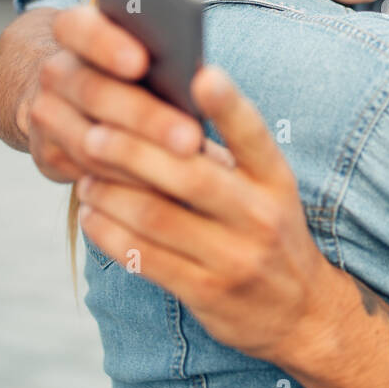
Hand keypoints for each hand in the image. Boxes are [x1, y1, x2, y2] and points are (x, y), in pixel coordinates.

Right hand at [24, 4, 205, 182]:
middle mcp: (55, 72)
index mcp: (76, 32)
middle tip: (190, 136)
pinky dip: (132, 184)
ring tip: (190, 169)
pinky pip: (91, 176)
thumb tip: (209, 82)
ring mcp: (46, 115)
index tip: (141, 62)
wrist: (75, 98)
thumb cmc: (135, 69)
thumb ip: (164, 56)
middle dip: (145, 117)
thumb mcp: (143, 49)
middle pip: (94, 93)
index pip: (77, 28)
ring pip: (90, 143)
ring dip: (142, 159)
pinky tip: (170, 189)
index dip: (106, 44)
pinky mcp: (48, 156)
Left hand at [75, 66, 340, 364]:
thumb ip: (228, 158)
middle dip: (134, 151)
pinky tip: (93, 217)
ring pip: (157, 218)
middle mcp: (260, 216)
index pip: (254, 136)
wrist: (303, 314)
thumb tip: (166, 110)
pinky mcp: (208, 293)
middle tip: (92, 132)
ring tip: (85, 177)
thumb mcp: (269, 191)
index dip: (229, 105)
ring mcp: (235, 258)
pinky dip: (110, 235)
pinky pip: (146, 259)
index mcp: (276, 181)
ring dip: (111, 194)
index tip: (203, 74)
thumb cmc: (271, 234)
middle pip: (190, 176)